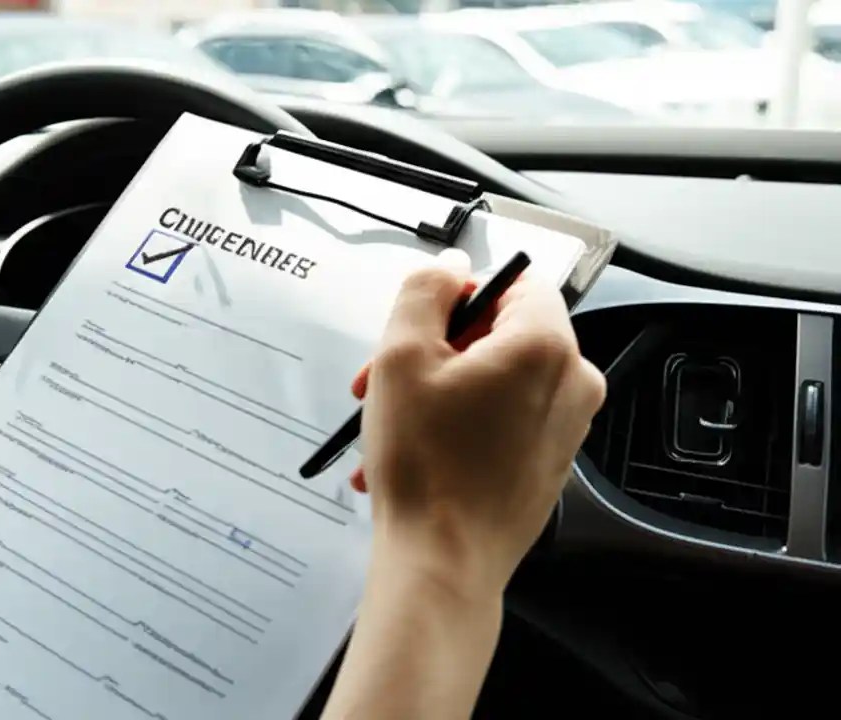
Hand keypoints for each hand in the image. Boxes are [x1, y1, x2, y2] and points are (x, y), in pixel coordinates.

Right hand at [355, 249, 604, 595]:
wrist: (443, 561)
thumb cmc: (425, 466)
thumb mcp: (401, 356)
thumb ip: (425, 292)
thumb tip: (448, 267)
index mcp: (546, 346)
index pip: (517, 280)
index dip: (462, 293)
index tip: (422, 324)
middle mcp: (572, 383)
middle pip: (503, 333)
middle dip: (437, 349)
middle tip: (385, 377)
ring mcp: (565, 428)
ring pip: (497, 379)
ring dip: (439, 390)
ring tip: (389, 422)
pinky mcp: (548, 464)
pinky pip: (502, 421)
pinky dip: (458, 425)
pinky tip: (412, 452)